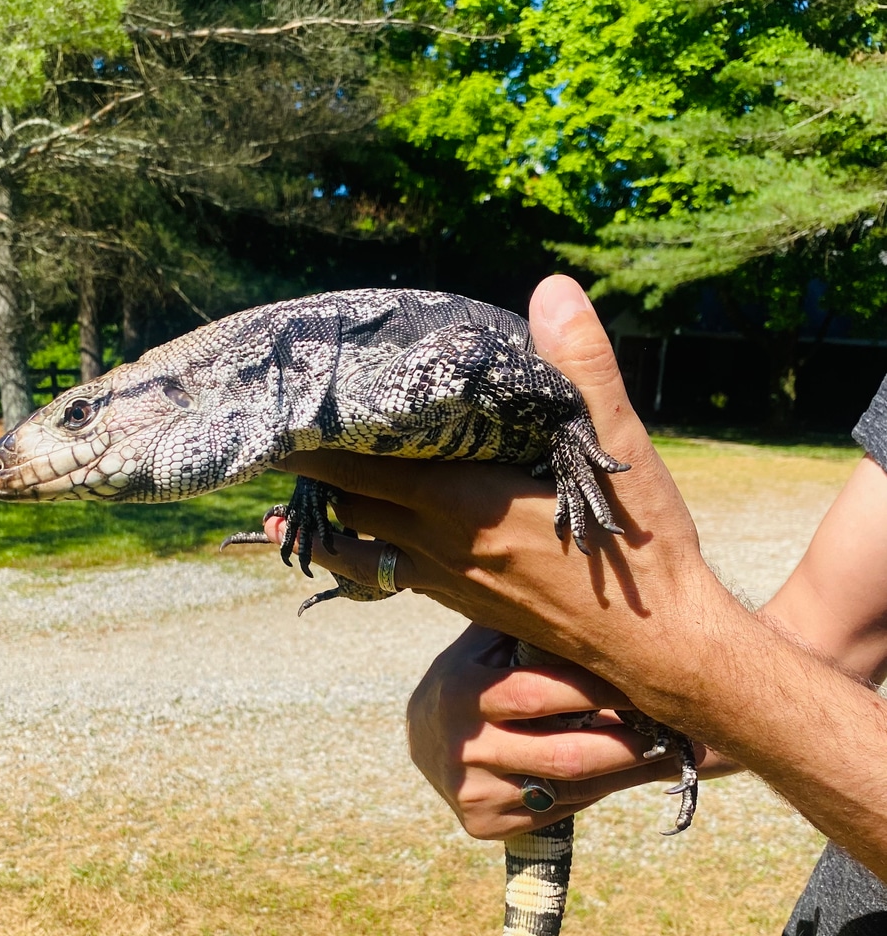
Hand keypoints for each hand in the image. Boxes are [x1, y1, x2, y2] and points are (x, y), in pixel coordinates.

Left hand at [268, 275, 730, 718]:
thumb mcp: (620, 447)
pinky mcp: (458, 602)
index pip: (358, 463)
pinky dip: (355, 549)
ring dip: (326, 514)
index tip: (281, 409)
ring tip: (289, 492)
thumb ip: (581, 368)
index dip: (312, 439)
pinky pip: (384, 574)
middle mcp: (437, 545)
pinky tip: (348, 538)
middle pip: (345, 502)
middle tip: (279, 432)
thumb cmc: (641, 546)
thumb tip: (551, 290)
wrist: (655, 645)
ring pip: (355, 545)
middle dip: (308, 470)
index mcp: (461, 501)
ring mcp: (444, 581)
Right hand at [405, 624, 737, 839]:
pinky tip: (628, 775)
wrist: (423, 738)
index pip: (540, 693)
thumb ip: (529, 625)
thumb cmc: (474, 675)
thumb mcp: (486, 644)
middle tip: (677, 730)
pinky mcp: (483, 825)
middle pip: (564, 754)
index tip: (649, 680)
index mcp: (461, 691)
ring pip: (570, 789)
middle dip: (629, 742)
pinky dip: (600, 793)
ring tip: (672, 754)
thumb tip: (602, 597)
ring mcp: (472, 793)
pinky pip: (558, 810)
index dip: (600, 689)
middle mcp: (463, 748)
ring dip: (629, 774)